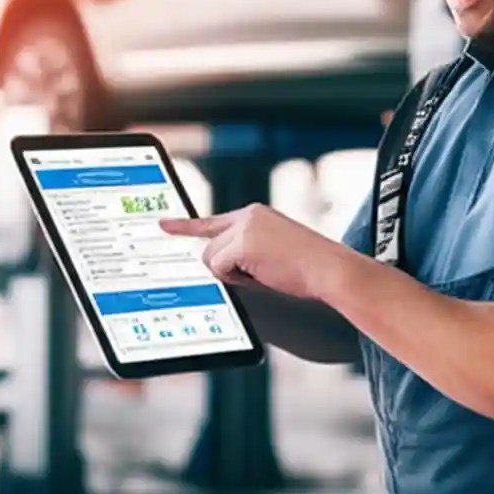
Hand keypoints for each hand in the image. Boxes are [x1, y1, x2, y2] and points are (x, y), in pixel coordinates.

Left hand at [159, 204, 351, 301]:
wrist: (328, 268)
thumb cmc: (307, 265)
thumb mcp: (272, 248)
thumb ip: (244, 249)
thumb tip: (218, 264)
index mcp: (254, 214)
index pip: (213, 221)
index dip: (186, 226)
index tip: (164, 225)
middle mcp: (247, 215)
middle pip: (210, 248)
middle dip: (226, 268)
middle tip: (258, 272)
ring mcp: (244, 227)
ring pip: (213, 260)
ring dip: (234, 274)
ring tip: (267, 270)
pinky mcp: (242, 243)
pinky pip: (221, 269)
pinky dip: (239, 279)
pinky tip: (265, 272)